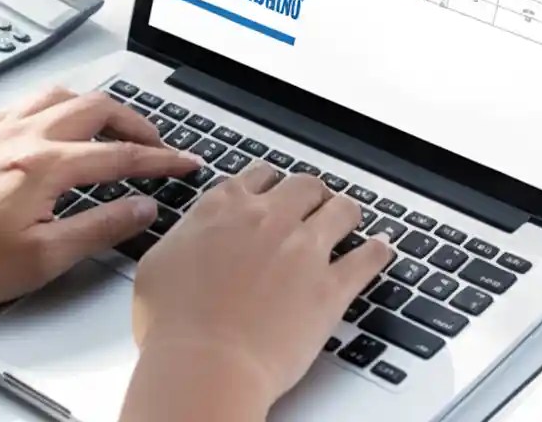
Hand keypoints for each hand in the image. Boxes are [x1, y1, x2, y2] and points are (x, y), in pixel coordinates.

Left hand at [0, 87, 202, 310]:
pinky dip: (56, 106)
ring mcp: (0, 133)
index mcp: (46, 166)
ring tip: (113, 127)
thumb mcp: (46, 257)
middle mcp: (25, 138)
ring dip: (96, 106)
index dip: (162, 160)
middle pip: (97, 109)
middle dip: (136, 124)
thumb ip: (101, 227)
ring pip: (61, 95)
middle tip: (156, 146)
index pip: (121, 156)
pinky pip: (27, 103)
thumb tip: (142, 207)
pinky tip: (57, 123)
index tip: (187, 162)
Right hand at [127, 165, 392, 414]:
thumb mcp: (159, 265)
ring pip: (342, 209)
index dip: (270, 183)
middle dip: (311, 194)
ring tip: (349, 219)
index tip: (274, 190)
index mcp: (224, 209)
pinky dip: (378, 251)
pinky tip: (382, 248)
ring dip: (345, 213)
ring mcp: (304, 250)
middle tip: (313, 205)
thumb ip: (186, 236)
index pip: (258, 176)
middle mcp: (268, 219)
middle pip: (305, 185)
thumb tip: (193, 232)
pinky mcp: (331, 286)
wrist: (204, 366)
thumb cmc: (173, 327)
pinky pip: (369, 257)